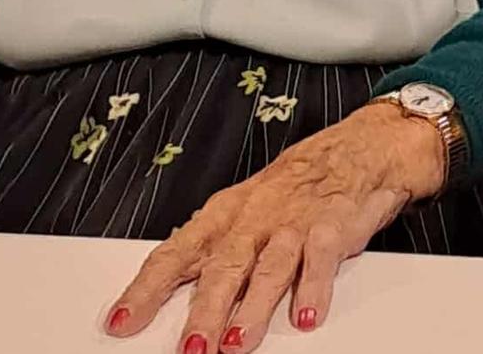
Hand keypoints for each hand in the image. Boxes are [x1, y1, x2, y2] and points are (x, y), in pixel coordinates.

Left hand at [106, 102, 444, 351]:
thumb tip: (176, 299)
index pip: (175, 254)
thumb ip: (218, 253)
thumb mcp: (247, 209)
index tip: (123, 321)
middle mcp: (254, 219)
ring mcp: (293, 223)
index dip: (147, 289)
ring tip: (236, 342)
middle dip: (203, 312)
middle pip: (221, 268)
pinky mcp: (333, 226)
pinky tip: (305, 316)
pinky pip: (320, 259)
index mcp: (225, 214)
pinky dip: (312, 288)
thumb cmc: (298, 184)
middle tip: (190, 349)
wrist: (359, 149)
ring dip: (251, 307)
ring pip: (268, 268)